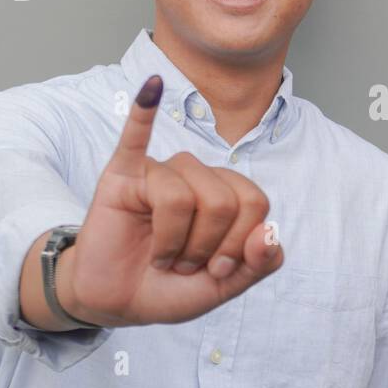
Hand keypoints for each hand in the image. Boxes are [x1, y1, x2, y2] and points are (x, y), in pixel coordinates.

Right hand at [59, 74, 283, 326]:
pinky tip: (152, 86)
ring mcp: (160, 172)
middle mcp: (198, 176)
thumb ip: (259, 264)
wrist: (117, 301)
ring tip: (160, 255)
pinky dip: (144, 111)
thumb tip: (269, 233)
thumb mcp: (225, 286)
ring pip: (182, 196)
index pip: (256, 202)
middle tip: (181, 263)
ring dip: (172, 242)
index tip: (216, 269)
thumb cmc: (170, 287)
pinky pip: (135, 138)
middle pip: (223, 199)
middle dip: (205, 246)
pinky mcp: (123, 175)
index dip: (240, 244)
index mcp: (228, 195)